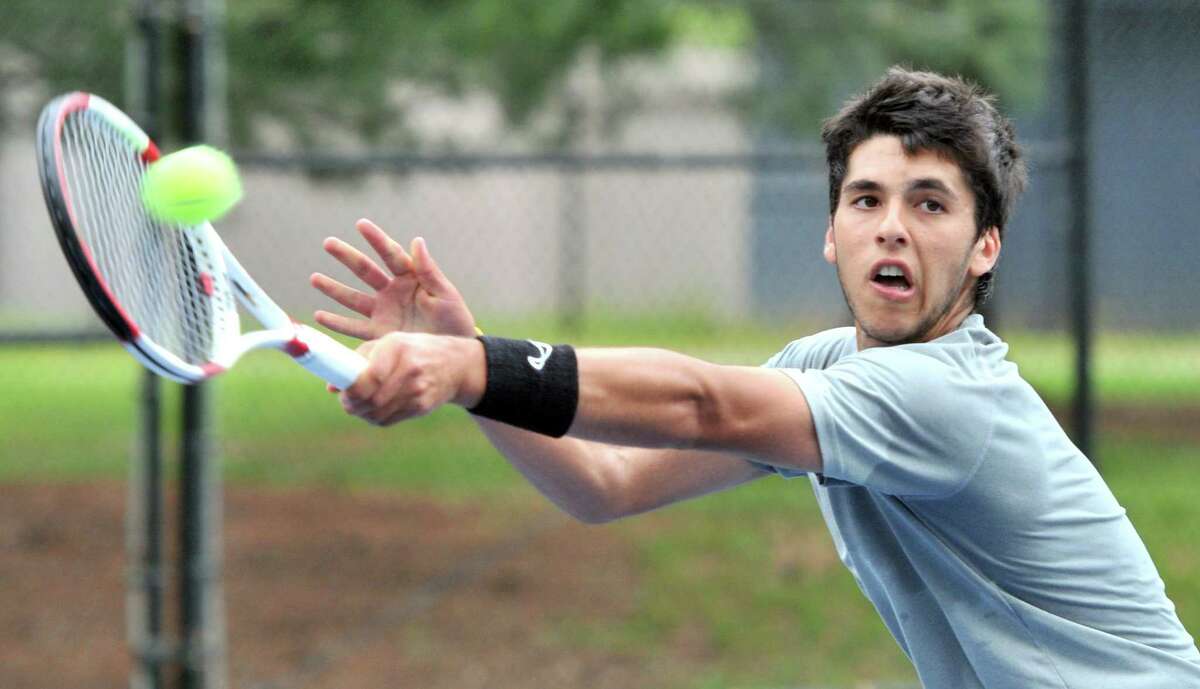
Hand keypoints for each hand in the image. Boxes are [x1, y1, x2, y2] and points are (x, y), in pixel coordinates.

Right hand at [310, 218, 476, 339]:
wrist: (453, 355)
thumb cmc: (455, 321)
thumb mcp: (446, 295)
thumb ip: (429, 271)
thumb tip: (417, 240)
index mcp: (411, 278)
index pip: (390, 255)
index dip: (376, 239)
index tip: (360, 224)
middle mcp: (393, 293)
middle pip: (365, 271)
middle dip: (347, 257)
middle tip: (328, 243)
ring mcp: (383, 313)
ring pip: (353, 298)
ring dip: (334, 289)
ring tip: (314, 278)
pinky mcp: (379, 334)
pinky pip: (354, 328)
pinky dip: (337, 323)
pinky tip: (319, 316)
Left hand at [339, 332, 484, 426]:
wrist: (455, 364)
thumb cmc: (413, 350)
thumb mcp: (390, 343)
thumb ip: (359, 359)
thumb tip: (330, 386)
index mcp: (397, 347)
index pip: (369, 376)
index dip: (351, 389)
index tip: (342, 390)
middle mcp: (409, 368)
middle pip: (370, 399)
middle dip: (352, 404)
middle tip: (345, 400)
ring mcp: (418, 389)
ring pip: (377, 413)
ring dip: (362, 413)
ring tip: (358, 405)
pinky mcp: (422, 406)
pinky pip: (389, 419)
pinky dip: (375, 418)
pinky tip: (374, 409)